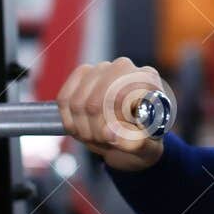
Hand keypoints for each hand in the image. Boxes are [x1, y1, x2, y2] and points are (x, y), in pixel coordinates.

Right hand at [57, 58, 170, 172]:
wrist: (132, 132)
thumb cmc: (144, 138)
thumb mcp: (148, 146)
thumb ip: (136, 142)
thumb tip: (110, 134)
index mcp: (148, 80)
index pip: (120, 97)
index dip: (110, 122)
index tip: (112, 139)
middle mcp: (125, 67)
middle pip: (95, 103)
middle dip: (95, 131)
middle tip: (104, 142)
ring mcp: (101, 68)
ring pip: (77, 103)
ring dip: (83, 129)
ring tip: (96, 138)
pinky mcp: (82, 74)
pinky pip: (64, 99)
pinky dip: (69, 121)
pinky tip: (82, 129)